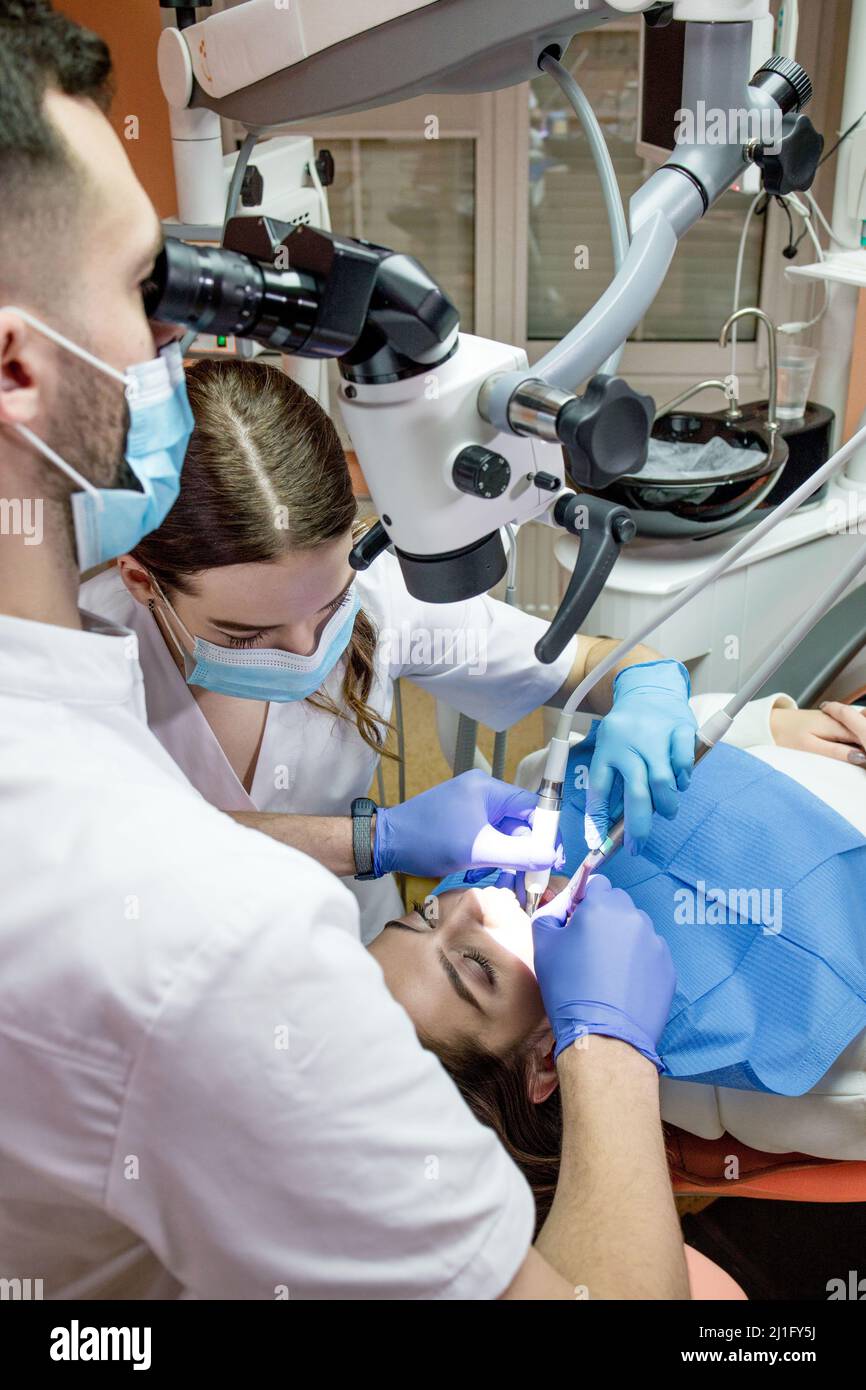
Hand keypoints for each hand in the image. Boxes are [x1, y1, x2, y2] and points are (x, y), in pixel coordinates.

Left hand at [373, 770, 561, 877]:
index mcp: (487, 789)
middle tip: (529, 874)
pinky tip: (483, 868)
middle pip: (518, 820)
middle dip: (523, 847)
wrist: (386, 844)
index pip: (531, 805)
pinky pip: (486, 835)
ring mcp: (468, 805)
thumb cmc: (429, 841)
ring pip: (502, 831)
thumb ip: (519, 854)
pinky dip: (490, 853)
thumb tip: (550, 856)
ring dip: (506, 853)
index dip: (544, 831)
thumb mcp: (479, 850)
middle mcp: (480, 792)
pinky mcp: (459, 820)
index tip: (550, 857)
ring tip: (503, 874)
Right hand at [531, 874, 674, 1066]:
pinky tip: (625, 987)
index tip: (577, 920)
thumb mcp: (543, 946)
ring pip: (637, 930)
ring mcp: (655, 943)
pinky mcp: (668, 968)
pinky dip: (640, 964)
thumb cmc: (568, 988)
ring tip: (609, 972)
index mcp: (602, 907)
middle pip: (620, 904)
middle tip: (591, 947)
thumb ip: (550, 916)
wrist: (604, 1036)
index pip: (598, 883)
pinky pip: (651, 956)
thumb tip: (561, 912)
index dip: (586, 899)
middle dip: (607, 917)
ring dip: (625, 940)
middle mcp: (633, 918)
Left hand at [586, 659, 696, 855]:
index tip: (601, 843)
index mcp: (607, 748)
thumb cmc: (626, 731)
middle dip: (638, 826)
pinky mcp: (681, 729)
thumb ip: (609, 786)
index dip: (598, 818)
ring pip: (664, 782)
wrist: (649, 690)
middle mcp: (630, 742)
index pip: (598, 787)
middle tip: (639, 843)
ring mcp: (657, 735)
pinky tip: (679, 781)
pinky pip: (685, 764)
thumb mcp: (609, 750)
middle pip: (636, 792)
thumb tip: (603, 829)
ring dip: (665, 804)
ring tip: (665, 808)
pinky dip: (683, 780)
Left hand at [771, 702, 865, 766]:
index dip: (865, 752)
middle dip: (862, 748)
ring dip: (857, 746)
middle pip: (861, 735)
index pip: (863, 738)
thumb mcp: (810, 746)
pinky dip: (848, 742)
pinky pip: (846, 733)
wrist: (769, 722)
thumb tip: (860, 757)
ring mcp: (834, 720)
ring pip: (854, 734)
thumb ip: (836, 751)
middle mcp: (838, 719)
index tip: (863, 766)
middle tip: (860, 766)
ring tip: (855, 761)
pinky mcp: (829, 723)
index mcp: (836, 724)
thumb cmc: (785, 734)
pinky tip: (847, 752)